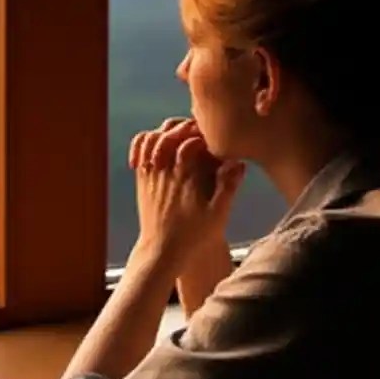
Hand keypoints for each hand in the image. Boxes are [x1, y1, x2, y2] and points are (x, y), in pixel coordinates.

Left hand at [128, 118, 245, 272]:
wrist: (161, 251)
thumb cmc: (192, 235)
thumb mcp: (218, 215)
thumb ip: (228, 187)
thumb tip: (238, 162)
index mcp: (186, 177)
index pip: (191, 140)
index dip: (204, 134)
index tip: (214, 139)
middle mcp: (165, 171)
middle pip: (170, 132)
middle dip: (185, 127)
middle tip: (199, 131)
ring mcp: (151, 173)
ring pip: (153, 136)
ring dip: (167, 131)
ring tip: (182, 135)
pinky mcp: (142, 179)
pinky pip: (141, 148)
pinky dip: (150, 140)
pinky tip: (162, 145)